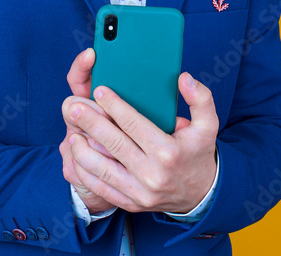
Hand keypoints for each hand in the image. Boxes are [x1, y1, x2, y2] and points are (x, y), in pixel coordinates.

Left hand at [63, 72, 217, 213]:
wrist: (202, 195)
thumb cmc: (199, 153)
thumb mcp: (208, 125)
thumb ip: (200, 98)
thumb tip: (184, 78)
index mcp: (169, 151)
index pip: (134, 124)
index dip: (114, 106)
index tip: (99, 90)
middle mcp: (153, 174)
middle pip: (114, 144)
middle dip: (91, 123)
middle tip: (73, 106)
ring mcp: (140, 192)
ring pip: (102, 169)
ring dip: (82, 150)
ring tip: (72, 132)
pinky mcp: (131, 203)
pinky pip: (102, 188)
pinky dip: (86, 172)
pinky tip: (77, 157)